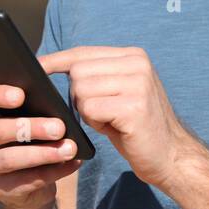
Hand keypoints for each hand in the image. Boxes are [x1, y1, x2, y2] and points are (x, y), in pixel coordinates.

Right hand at [0, 83, 82, 208]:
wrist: (24, 181)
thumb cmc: (28, 138)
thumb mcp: (26, 119)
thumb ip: (33, 108)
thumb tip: (58, 107)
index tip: (21, 95)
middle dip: (31, 127)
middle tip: (59, 127)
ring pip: (9, 159)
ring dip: (43, 153)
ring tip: (70, 148)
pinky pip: (27, 180)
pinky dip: (54, 171)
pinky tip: (73, 163)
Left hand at [37, 46, 194, 190]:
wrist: (172, 157)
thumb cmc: (136, 127)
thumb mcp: (119, 92)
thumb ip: (96, 75)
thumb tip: (52, 66)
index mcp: (133, 56)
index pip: (83, 52)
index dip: (57, 60)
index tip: (37, 65)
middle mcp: (138, 63)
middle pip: (78, 72)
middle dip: (79, 97)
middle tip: (103, 113)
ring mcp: (138, 83)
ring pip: (81, 90)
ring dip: (88, 111)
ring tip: (112, 120)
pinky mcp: (134, 107)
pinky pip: (90, 109)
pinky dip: (95, 122)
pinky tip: (116, 129)